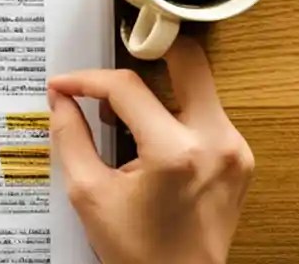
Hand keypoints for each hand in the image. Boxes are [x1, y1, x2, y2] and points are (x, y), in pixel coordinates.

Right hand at [49, 37, 253, 263]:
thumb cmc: (137, 251)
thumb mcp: (89, 192)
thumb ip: (70, 136)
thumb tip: (60, 99)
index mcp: (175, 152)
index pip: (126, 87)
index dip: (86, 80)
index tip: (63, 86)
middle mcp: (215, 143)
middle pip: (188, 62)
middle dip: (145, 53)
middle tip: (113, 63)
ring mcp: (234, 149)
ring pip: (196, 86)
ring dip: (155, 90)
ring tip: (119, 117)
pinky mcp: (238, 157)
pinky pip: (205, 113)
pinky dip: (172, 112)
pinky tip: (145, 136)